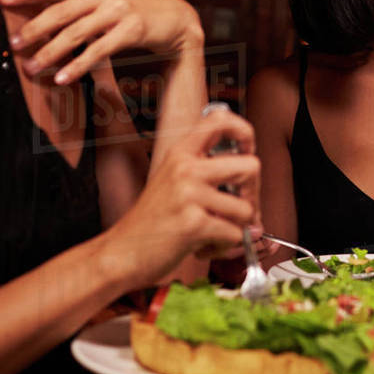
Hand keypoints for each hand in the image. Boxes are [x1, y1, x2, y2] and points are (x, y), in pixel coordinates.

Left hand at [0, 0, 204, 84]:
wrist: (176, 17)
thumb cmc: (133, 10)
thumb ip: (79, 2)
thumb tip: (40, 13)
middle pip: (61, 11)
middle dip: (34, 28)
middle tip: (12, 44)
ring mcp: (119, 10)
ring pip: (76, 32)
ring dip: (51, 52)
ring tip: (32, 68)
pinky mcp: (133, 29)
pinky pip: (99, 50)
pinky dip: (78, 65)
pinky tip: (63, 78)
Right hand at [98, 107, 259, 287]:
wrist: (120, 253)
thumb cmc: (150, 221)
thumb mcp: (171, 181)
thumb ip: (205, 171)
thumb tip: (251, 181)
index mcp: (180, 153)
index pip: (220, 120)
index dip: (243, 132)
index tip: (247, 150)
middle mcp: (185, 168)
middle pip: (251, 166)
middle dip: (253, 193)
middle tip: (241, 209)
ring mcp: (189, 195)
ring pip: (247, 208)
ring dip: (239, 228)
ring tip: (217, 232)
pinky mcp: (193, 224)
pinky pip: (235, 235)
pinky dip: (226, 247)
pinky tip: (205, 246)